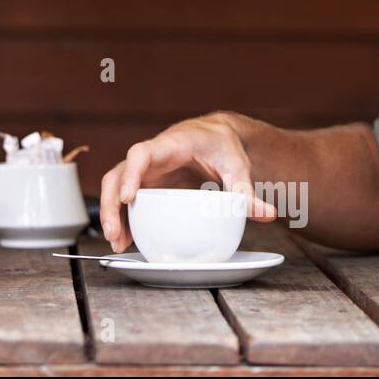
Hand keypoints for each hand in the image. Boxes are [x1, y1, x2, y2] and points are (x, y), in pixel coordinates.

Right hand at [99, 112, 277, 253]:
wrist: (214, 135)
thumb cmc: (223, 145)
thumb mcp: (237, 164)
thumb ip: (247, 190)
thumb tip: (268, 214)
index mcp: (170, 144)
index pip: (142, 153)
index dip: (131, 173)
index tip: (128, 197)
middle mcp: (150, 156)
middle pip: (118, 173)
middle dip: (111, 203)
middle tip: (115, 232)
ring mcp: (144, 170)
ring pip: (115, 187)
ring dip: (111, 214)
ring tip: (117, 243)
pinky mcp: (145, 182)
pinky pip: (125, 199)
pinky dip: (122, 218)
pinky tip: (125, 241)